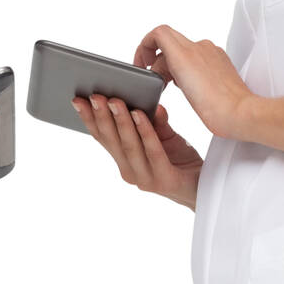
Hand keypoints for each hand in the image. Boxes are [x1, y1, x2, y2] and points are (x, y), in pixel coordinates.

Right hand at [72, 94, 202, 209]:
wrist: (206, 186)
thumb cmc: (181, 160)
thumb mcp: (165, 136)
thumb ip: (154, 122)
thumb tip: (147, 102)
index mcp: (124, 161)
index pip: (102, 138)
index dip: (88, 119)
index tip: (77, 99)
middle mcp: (130, 171)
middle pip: (112, 141)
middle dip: (101, 116)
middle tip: (94, 96)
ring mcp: (145, 178)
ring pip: (129, 146)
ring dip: (120, 122)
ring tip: (115, 101)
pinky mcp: (164, 180)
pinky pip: (153, 152)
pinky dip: (145, 132)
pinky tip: (140, 114)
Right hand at [135, 24, 255, 138]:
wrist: (241, 114)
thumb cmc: (215, 108)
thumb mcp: (181, 85)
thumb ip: (165, 66)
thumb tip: (159, 67)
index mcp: (186, 52)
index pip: (159, 33)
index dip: (145, 46)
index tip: (143, 64)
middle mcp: (200, 47)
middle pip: (169, 42)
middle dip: (156, 59)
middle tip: (153, 77)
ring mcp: (212, 54)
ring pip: (183, 51)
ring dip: (171, 64)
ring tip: (169, 84)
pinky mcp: (221, 63)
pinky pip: (197, 58)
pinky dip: (187, 68)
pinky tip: (187, 86)